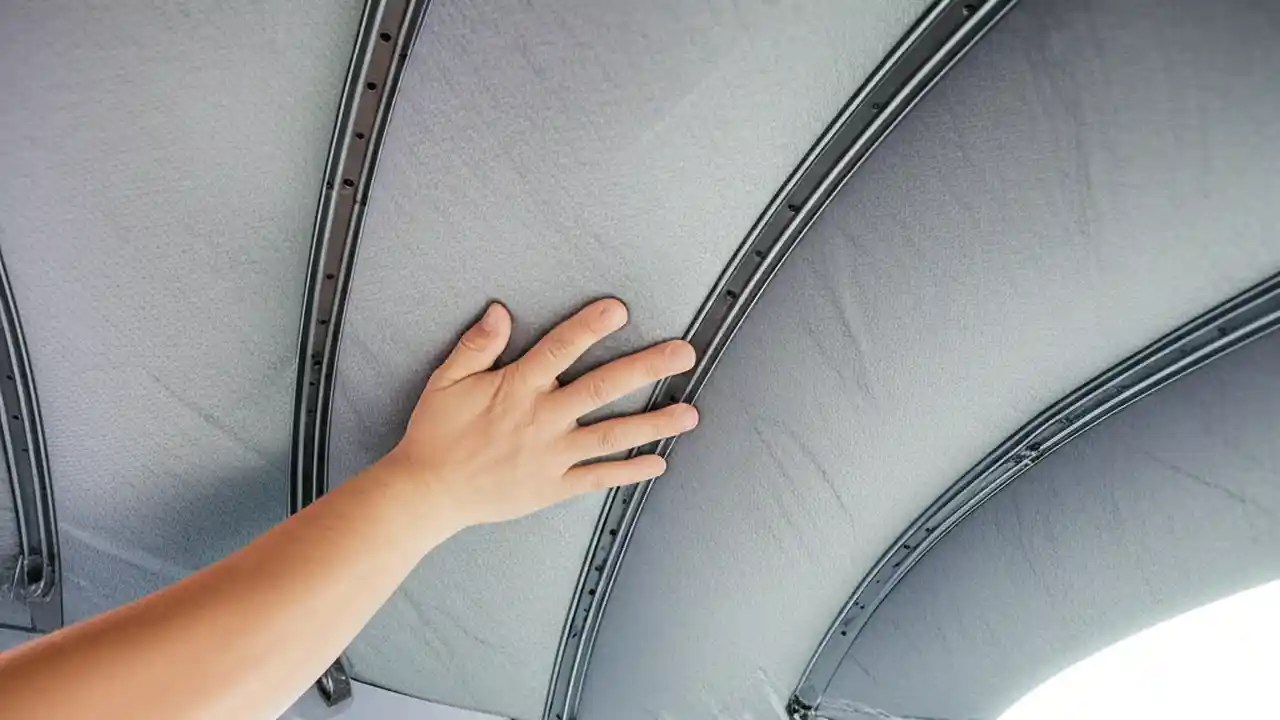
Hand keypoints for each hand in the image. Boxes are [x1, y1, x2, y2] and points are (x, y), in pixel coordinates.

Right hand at [384, 298, 698, 526]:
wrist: (426, 492)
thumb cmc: (436, 432)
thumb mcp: (445, 380)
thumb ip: (476, 346)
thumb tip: (500, 311)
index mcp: (517, 387)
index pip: (560, 349)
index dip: (589, 328)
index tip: (620, 309)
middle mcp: (542, 419)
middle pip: (602, 388)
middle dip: (645, 368)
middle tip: (684, 354)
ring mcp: (551, 455)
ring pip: (612, 435)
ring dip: (653, 423)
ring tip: (690, 413)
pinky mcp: (553, 486)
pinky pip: (598, 477)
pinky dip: (630, 472)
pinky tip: (659, 463)